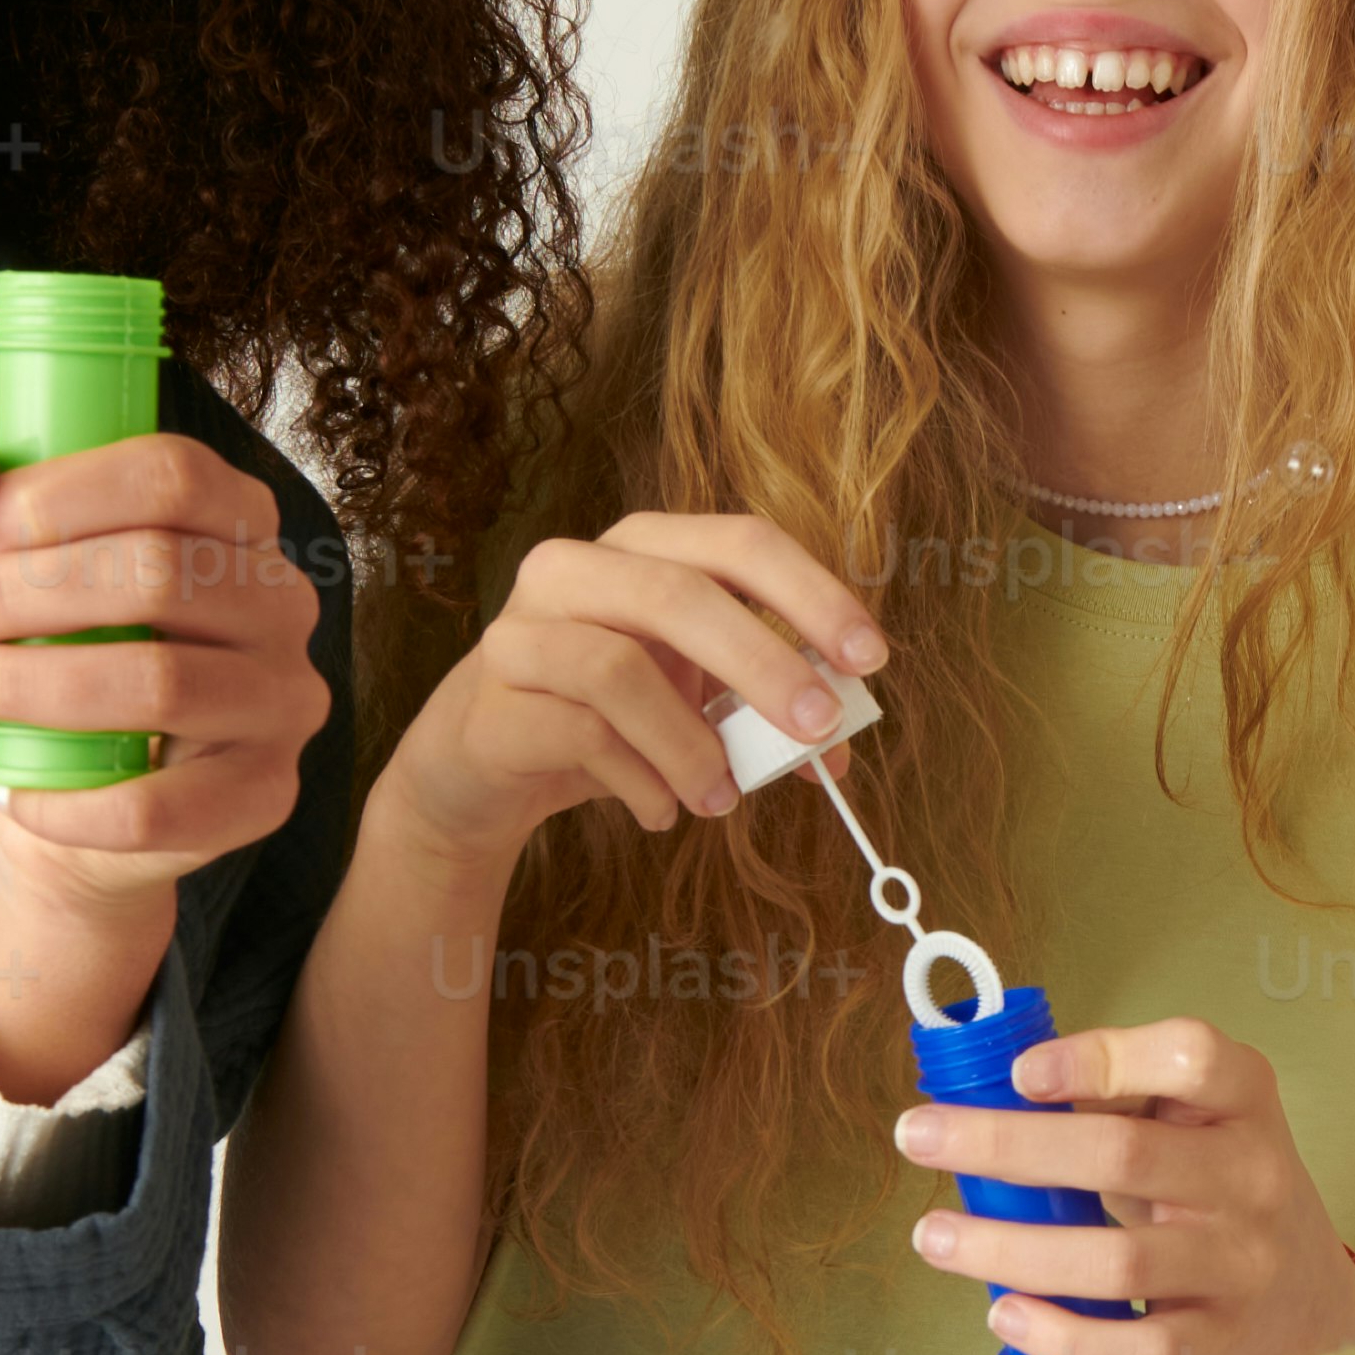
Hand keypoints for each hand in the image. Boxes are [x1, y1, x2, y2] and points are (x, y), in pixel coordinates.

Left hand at [0, 426, 329, 1097]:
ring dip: (25, 686)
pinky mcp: (265, 794)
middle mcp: (282, 603)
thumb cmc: (46, 658)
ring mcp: (284, 701)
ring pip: (161, 684)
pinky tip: (2, 789)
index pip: (172, 476)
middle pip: (163, 571)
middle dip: (21, 593)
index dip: (58, 495)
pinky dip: (64, 803)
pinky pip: (160, 806)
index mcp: (234, 521)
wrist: (73, 799)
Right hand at [373, 511, 888, 886]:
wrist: (485, 763)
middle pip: (680, 593)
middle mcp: (576, 569)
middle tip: (817, 728)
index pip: (738, 542)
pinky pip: (582, 736)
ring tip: (721, 799)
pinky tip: (661, 812)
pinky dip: (642, 783)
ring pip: (620, 669)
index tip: (870, 657)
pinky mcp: (496, 698)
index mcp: (642, 548)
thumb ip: (762, 712)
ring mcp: (524, 628)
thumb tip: (838, 751)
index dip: (811, 594)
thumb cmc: (604, 716)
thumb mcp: (692, 702)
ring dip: (692, 746)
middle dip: (763, 663)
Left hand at [896, 1015, 1354, 1354]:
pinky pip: (1138, 1348)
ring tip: (935, 1237)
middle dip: (1005, 1145)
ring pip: (1119, 1259)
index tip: (1018, 1073)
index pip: (1189, 1058)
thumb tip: (982, 1098)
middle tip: (917, 1135)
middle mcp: (1253, 1175)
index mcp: (1243, 1098)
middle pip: (1124, 1155)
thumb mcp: (1192, 1119)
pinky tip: (1005, 1315)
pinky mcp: (1221, 1338)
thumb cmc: (1215, 1185)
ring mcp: (1241, 1262)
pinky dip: (1063, 1337)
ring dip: (1010, 1250)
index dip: (1100, 1059)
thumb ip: (1114, 1099)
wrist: (1304, 1294)